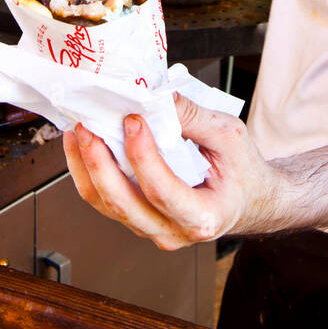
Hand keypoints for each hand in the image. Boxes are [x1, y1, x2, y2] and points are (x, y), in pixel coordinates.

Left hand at [61, 93, 292, 249]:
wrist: (248, 198)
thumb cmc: (242, 170)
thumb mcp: (230, 136)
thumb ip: (193, 117)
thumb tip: (156, 97)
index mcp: (203, 217)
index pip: (162, 191)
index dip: (142, 156)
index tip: (133, 121)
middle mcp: (173, 232)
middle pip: (124, 204)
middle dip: (99, 164)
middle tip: (89, 127)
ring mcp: (152, 229)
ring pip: (107, 205)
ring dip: (87, 167)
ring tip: (78, 131)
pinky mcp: (138, 219)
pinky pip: (106, 202)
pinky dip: (89, 172)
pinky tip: (82, 145)